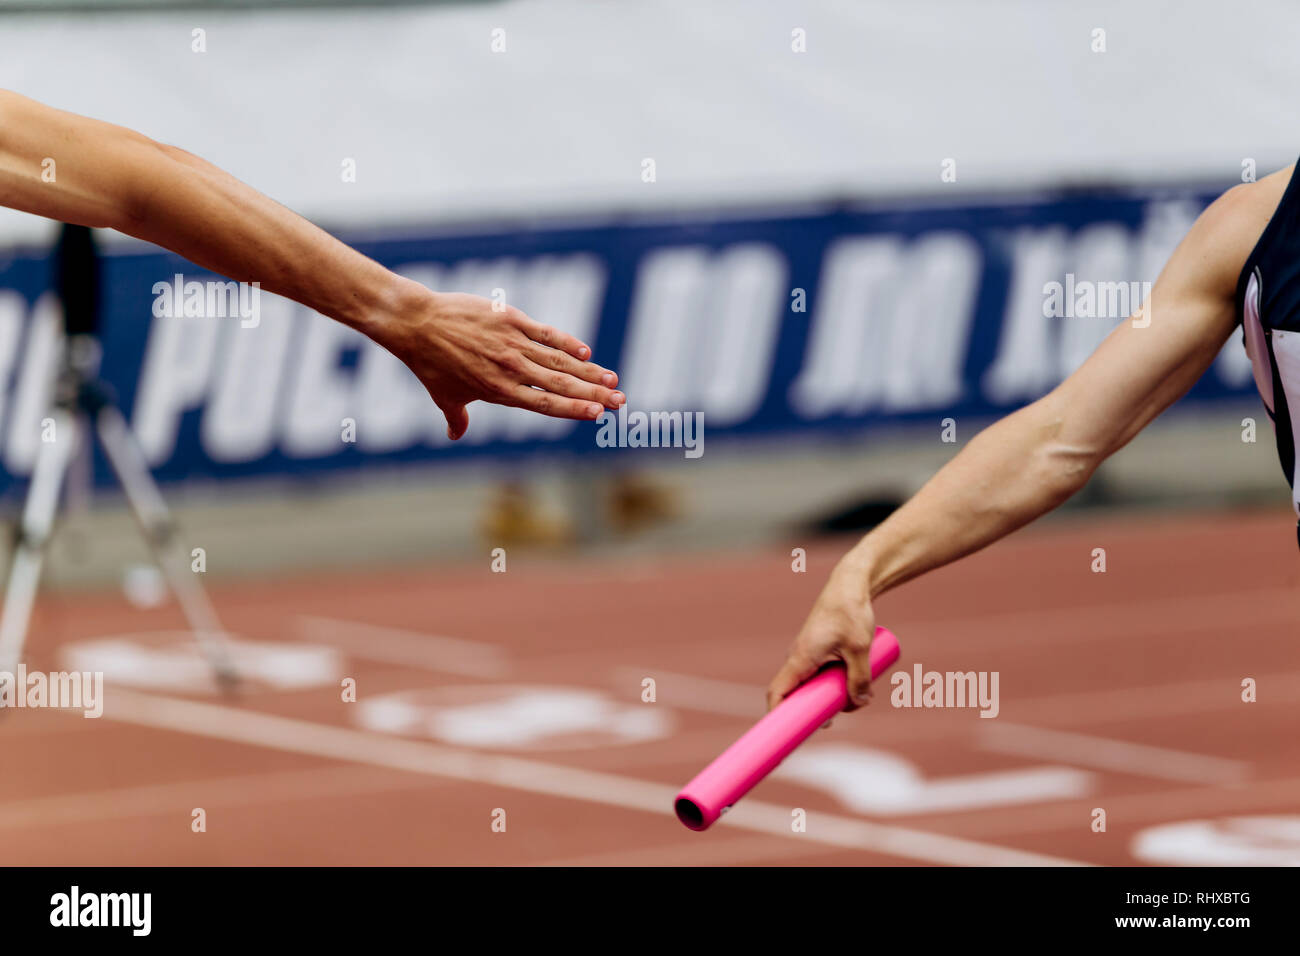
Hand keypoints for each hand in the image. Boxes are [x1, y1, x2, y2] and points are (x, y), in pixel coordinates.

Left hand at [377, 286, 623, 439]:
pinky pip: (545, 333)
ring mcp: (513, 343)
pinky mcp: (510, 319)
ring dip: (589, 371)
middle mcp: (511, 369)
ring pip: (559, 360)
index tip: (598, 414)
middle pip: (561, 384)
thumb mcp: (444, 396)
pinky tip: (586, 352)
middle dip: (593, 394)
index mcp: (499, 391)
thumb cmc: (429, 364)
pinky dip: (567, 342)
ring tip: (612, 380)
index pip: (545, 404)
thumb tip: (454, 434)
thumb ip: (456, 418)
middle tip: (620, 401)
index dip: (574, 409)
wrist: (418, 323)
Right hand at [766, 553, 876, 712]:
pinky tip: (853, 685)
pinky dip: (831, 685)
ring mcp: (808, 655)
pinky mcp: (819, 651)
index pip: (777, 694)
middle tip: (831, 722)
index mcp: (800, 659)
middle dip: (811, 713)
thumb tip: (860, 703)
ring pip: (811, 686)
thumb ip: (860, 679)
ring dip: (828, 697)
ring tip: (855, 697)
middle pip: (796, 696)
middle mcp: (799, 658)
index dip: (777, 717)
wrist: (850, 585)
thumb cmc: (850, 612)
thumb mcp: (860, 649)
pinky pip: (819, 676)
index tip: (782, 738)